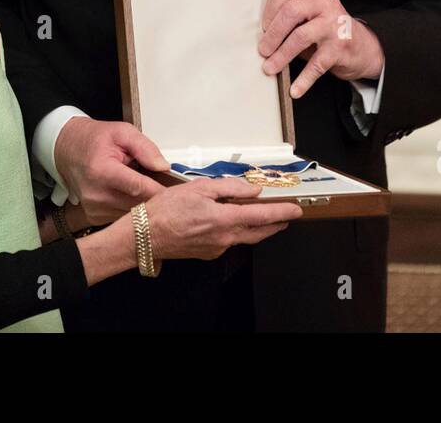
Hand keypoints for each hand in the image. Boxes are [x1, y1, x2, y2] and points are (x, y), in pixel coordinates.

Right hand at [54, 117, 168, 224]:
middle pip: (138, 205)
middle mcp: (96, 194)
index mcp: (102, 171)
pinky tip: (135, 197)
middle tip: (171, 192)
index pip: (138, 188)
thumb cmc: (95, 140)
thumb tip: (163, 166)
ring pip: (132, 216)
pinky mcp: (95, 217)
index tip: (178, 193)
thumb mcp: (122, 132)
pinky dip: (133, 210)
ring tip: (151, 192)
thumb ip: (145, 148)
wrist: (68, 149)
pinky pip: (123, 218)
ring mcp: (94, 208)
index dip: (160, 191)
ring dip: (144, 206)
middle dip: (156, 200)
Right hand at [144, 177, 302, 260]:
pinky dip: (237, 232)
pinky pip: (229, 241)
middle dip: (276, 224)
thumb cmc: (165, 211)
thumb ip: (229, 188)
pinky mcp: (208, 253)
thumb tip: (251, 190)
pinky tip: (232, 222)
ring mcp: (217, 248)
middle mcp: (224, 238)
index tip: (295, 209)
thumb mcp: (199, 188)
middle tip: (287, 216)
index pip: (262, 215)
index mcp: (224, 219)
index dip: (282, 212)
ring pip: (246, 238)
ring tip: (267, 220)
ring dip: (259, 229)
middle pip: (259, 232)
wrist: (145, 236)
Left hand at [258, 0, 384, 98]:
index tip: (263, 27)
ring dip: (281, 55)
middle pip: (290, 12)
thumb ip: (290, 17)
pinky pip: (317, 65)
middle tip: (262, 50)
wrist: (364, 47)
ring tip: (269, 68)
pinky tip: (294, 90)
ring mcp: (334, 25)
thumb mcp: (310, 15)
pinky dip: (303, 80)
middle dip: (273, 34)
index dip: (270, 8)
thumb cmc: (328, 31)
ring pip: (300, 37)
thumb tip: (261, 36)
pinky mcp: (340, 47)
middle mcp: (325, 3)